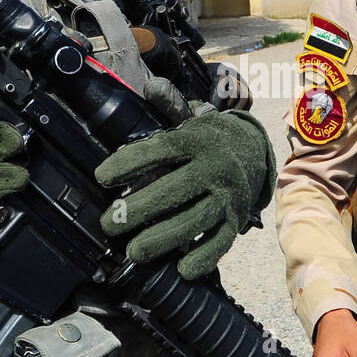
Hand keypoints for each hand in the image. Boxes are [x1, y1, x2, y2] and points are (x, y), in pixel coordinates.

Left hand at [96, 105, 274, 279]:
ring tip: (134, 250)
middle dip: (138, 210)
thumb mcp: (191, 119)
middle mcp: (215, 167)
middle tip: (109, 224)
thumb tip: (150, 87)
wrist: (256, 150)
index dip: (129, 163)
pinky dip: (204, 258)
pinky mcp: (237, 219)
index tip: (101, 177)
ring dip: (162, 238)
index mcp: (198, 140)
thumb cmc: (208, 139)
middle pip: (174, 190)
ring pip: (195, 220)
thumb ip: (168, 107)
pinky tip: (182, 269)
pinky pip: (221, 242)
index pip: (161, 150)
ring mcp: (228, 195)